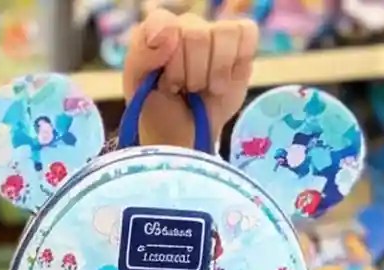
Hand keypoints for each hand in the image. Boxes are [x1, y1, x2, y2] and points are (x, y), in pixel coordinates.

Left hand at [122, 11, 259, 148]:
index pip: (165, 23)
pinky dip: (235, 64)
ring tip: (202, 87)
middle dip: (190, 73)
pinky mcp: (241, 43)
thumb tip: (169, 35)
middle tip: (183, 89)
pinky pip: (246, 34)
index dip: (169, 53)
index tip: (168, 82)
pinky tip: (221, 81)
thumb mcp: (137, 85)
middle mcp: (186, 25)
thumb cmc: (157, 106)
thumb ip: (142, 55)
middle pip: (197, 35)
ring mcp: (214, 33)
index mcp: (156, 29)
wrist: (183, 133)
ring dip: (213, 72)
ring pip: (223, 34)